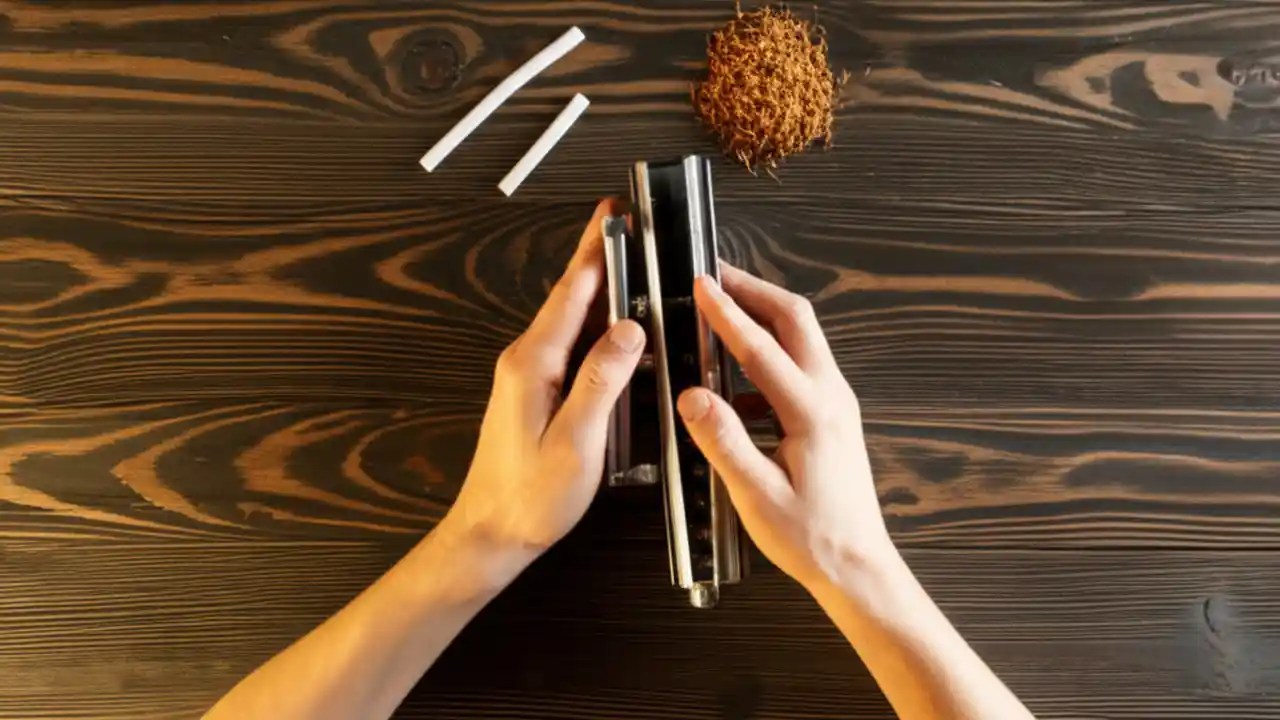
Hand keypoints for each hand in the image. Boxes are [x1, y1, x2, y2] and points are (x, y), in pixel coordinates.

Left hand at [442, 199, 644, 557]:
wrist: (490, 533)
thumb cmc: (531, 497)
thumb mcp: (576, 441)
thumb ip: (602, 381)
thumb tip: (630, 329)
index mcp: (533, 363)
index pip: (571, 292)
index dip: (595, 249)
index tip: (615, 212)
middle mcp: (525, 360)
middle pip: (570, 297)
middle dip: (602, 258)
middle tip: (632, 226)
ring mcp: (527, 375)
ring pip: (571, 320)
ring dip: (601, 291)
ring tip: (634, 265)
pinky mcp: (533, 392)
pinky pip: (570, 346)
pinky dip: (596, 326)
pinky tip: (618, 326)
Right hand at [676, 264, 894, 593]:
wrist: (857, 565)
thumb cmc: (811, 537)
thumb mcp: (757, 495)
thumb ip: (724, 441)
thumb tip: (692, 396)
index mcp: (812, 413)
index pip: (762, 348)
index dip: (728, 313)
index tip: (703, 284)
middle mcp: (831, 397)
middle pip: (796, 319)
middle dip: (754, 290)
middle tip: (716, 275)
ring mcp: (836, 403)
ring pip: (802, 336)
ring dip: (764, 314)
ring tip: (722, 309)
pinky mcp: (832, 415)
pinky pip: (800, 365)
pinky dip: (769, 350)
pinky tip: (735, 377)